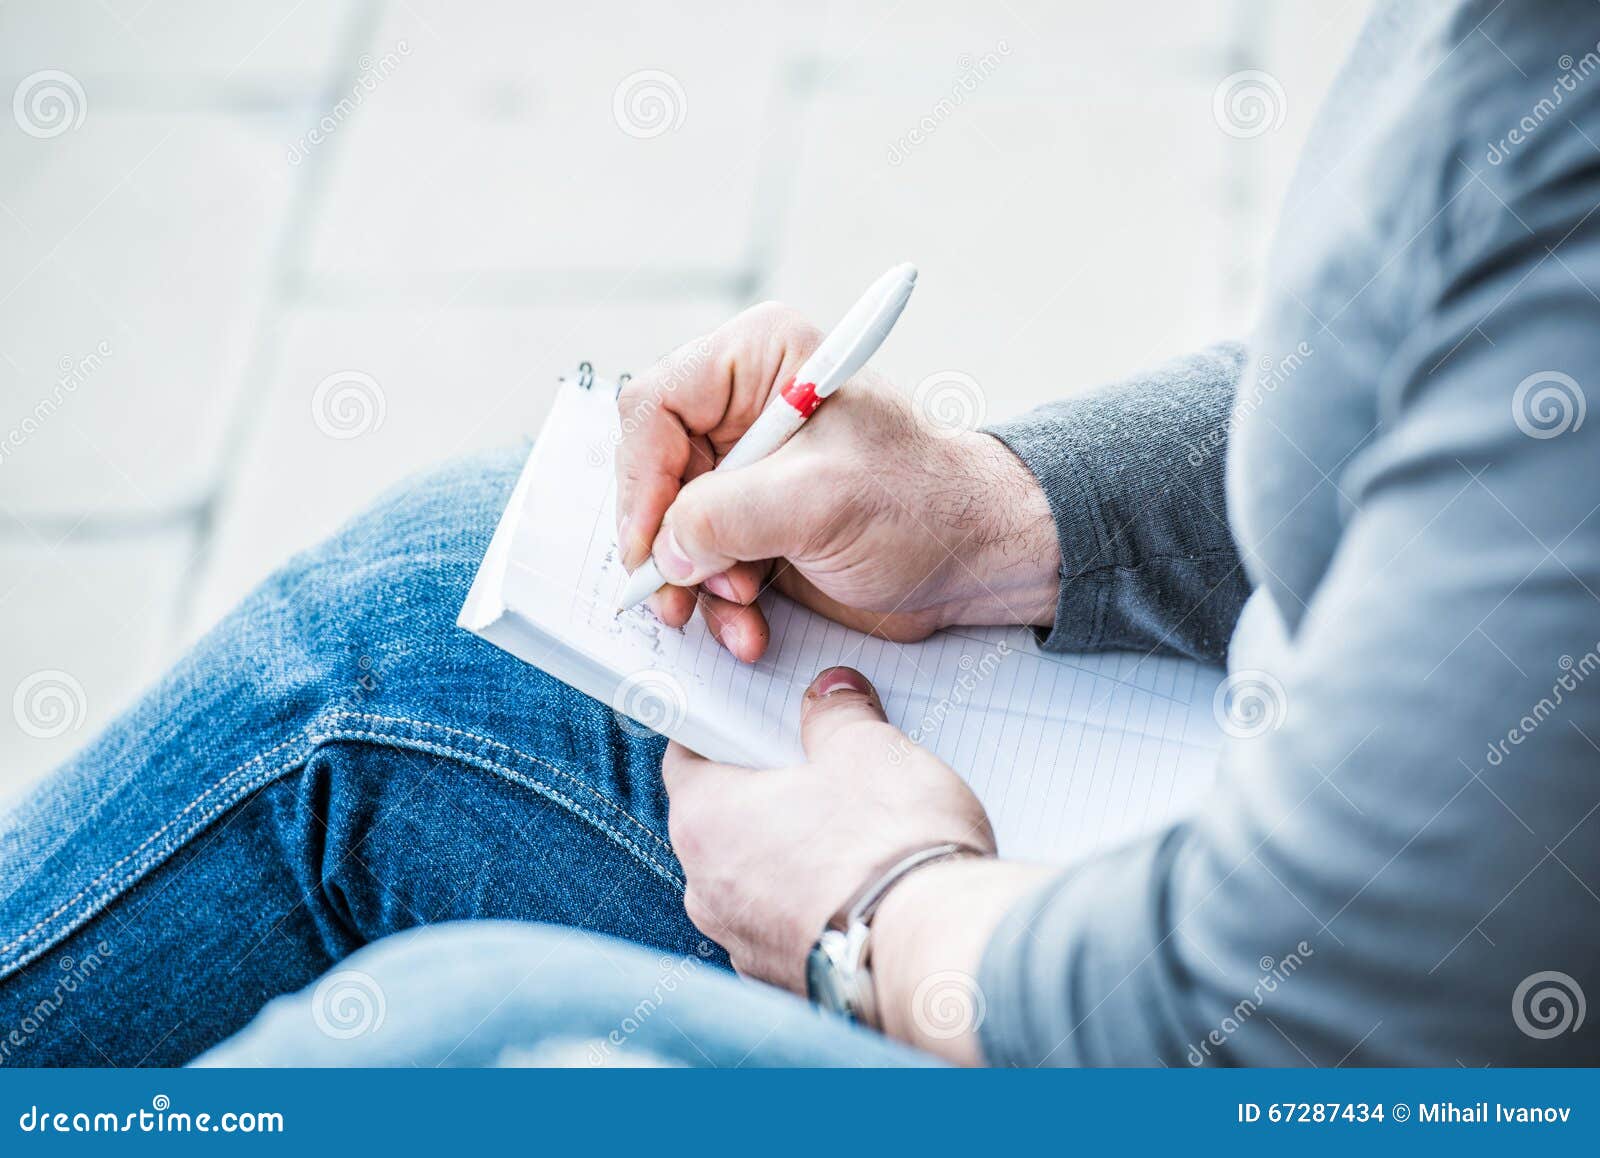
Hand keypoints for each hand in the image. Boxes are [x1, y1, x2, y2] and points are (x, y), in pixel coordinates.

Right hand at [614, 302, 1058, 661]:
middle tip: (677, 598)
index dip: (642, 481)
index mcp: (758, 362)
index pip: (656, 408)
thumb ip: (728, 517)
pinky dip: (717, 604)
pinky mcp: (754, 525)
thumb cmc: (925, 503)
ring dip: (694, 586)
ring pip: (672, 529)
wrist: (975, 559)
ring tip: (737, 615)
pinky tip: (749, 627)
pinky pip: (702, 565)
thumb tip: (664, 548)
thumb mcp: (821, 501)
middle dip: (667, 544)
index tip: (648, 546)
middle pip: (654, 474)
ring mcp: (746, 472)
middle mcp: (742, 410)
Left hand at [663, 666, 995, 991]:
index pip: (688, 757)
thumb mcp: (870, 750)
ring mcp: (744, 944)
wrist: (939, 955)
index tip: (755, 718)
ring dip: (795, 855)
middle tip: (822, 767)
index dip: (725, 731)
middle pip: (724, 821)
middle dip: (768, 793)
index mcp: (706, 820)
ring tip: (858, 832)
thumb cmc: (888, 847)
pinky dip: (819, 907)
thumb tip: (832, 694)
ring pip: (758, 880)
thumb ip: (839, 715)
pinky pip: (793, 928)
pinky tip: (867, 890)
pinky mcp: (787, 981)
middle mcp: (708, 890)